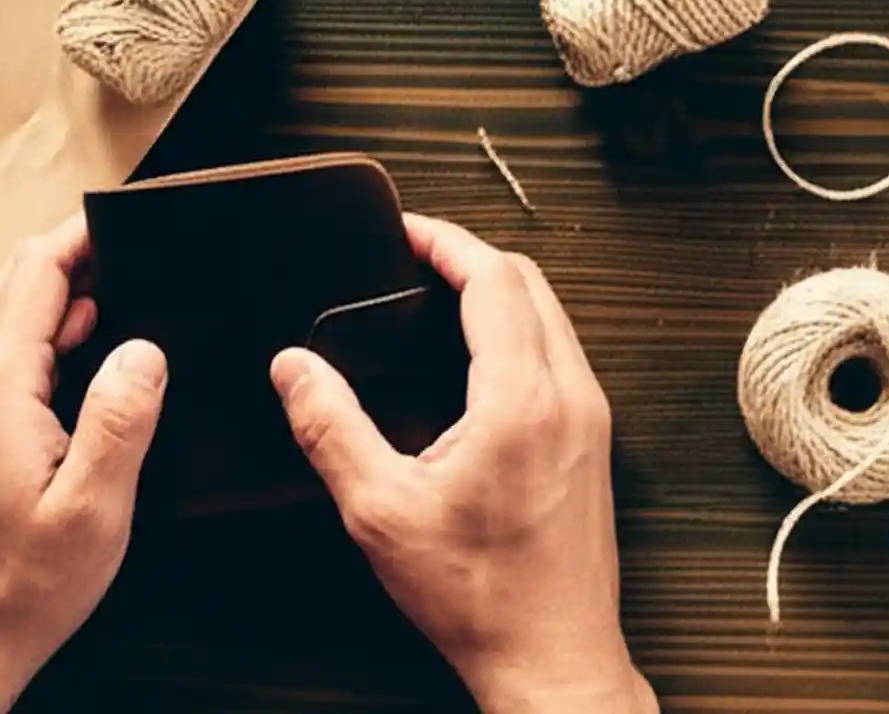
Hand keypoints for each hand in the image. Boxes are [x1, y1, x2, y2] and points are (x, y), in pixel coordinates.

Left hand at [0, 215, 167, 712]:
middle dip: (80, 256)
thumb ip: (121, 418)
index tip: (130, 222)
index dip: (85, 235)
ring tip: (128, 306)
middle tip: (143, 259)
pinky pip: (7, 349)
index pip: (36, 270)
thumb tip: (144, 350)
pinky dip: (49, 333)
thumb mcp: (93, 507)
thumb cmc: (19, 584)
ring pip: (11, 311)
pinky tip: (89, 357)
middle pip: (18, 278)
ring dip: (66, 295)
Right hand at [270, 214, 655, 713]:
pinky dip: (520, 329)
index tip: (407, 231)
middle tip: (418, 255)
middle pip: (531, 283)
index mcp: (521, 401)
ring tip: (441, 293)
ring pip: (553, 315)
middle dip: (472, 255)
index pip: (493, 279)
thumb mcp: (380, 510)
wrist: (550, 657)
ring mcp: (591, 419)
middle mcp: (571, 398)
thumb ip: (330, 428)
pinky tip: (478, 355)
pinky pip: (561, 353)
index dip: (445, 241)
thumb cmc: (479, 596)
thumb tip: (294, 369)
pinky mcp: (593, 442)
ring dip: (500, 290)